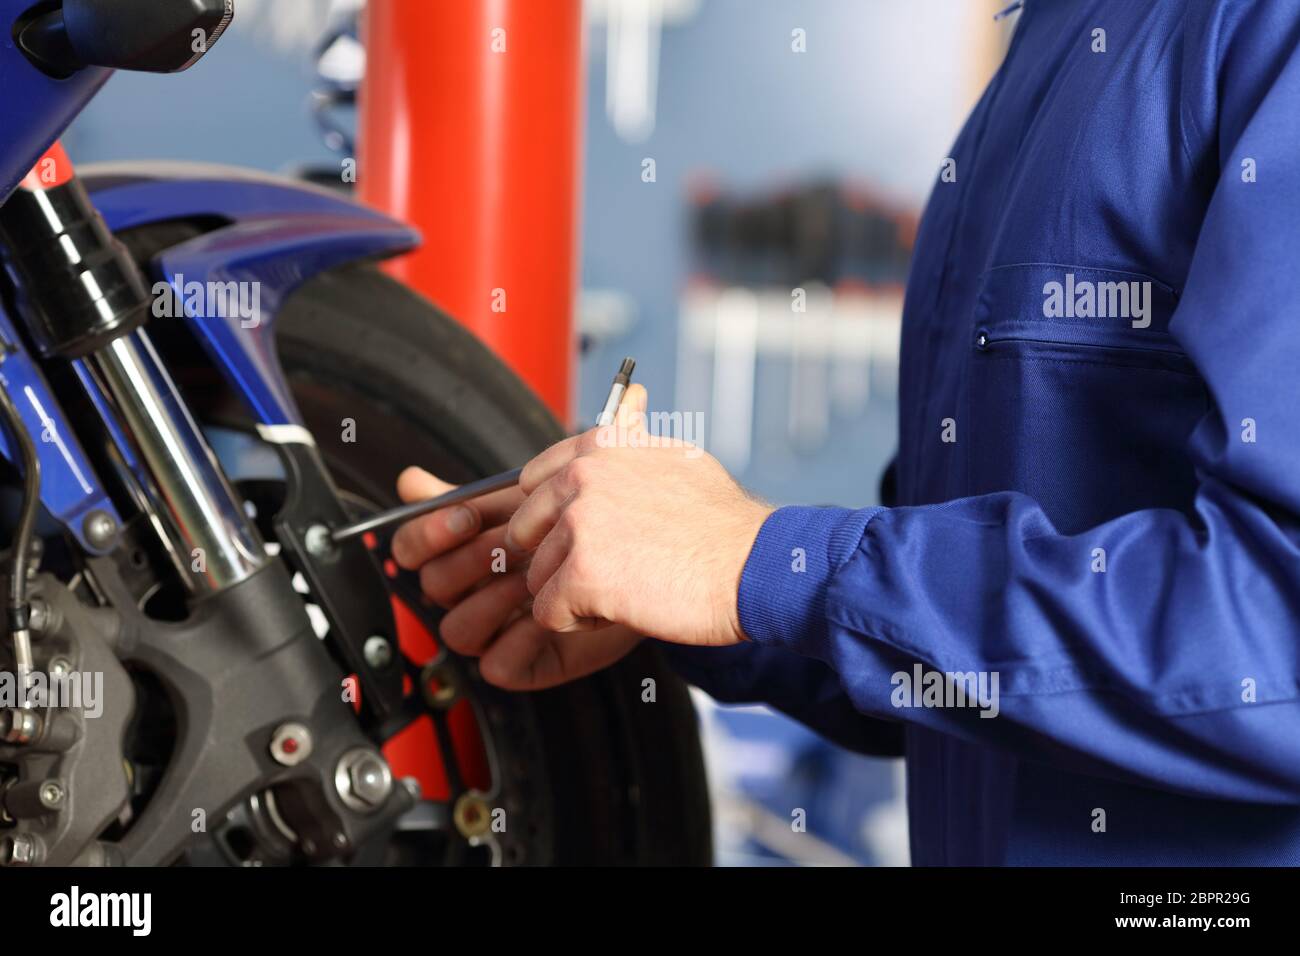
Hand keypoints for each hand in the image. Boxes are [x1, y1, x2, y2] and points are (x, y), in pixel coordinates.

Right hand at [391, 467, 642, 690]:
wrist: (643, 558)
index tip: (467, 514)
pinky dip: (518, 640)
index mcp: (459, 552)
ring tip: (534, 574)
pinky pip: (497, 665)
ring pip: (457, 629)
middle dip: (471, 559)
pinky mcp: (524, 663)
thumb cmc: (586, 527)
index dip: (427, 533)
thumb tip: (409, 480)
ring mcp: (495, 631)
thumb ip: (478, 489)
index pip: (411, 549)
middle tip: (513, 542)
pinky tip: (547, 612)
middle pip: (432, 585)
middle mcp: (470, 594)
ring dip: (493, 599)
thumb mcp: (537, 497)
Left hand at [506, 385, 772, 645]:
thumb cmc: (721, 524)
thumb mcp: (674, 457)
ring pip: (538, 577)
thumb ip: (632, 440)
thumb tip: (629, 400)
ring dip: (576, 593)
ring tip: (632, 584)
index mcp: (600, 444)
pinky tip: (626, 607)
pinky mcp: (582, 573)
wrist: (757, 566)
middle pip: (527, 532)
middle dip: (560, 558)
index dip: (554, 518)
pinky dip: (581, 623)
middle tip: (616, 565)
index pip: (532, 481)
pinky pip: (549, 612)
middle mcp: (582, 475)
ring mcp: (579, 523)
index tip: (591, 535)